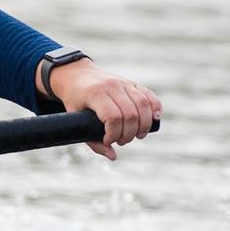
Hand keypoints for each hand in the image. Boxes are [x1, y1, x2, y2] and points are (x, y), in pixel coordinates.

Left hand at [46, 60, 161, 159]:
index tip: (108, 140)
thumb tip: (113, 156)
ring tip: (138, 136)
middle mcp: (111, 86)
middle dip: (129, 134)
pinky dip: (155, 108)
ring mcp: (123, 82)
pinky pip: (149, 95)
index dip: (114, 134)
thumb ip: (92, 141)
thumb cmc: (74, 100)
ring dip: (144, 125)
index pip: (113, 117)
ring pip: (143, 104)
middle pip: (130, 114)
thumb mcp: (75, 120)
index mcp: (95, 94)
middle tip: (121, 141)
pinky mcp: (131, 83)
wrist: (75, 75)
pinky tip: (154, 120)